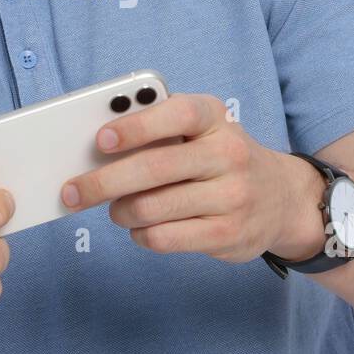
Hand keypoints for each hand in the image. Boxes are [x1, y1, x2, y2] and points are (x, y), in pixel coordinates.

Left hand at [59, 92, 323, 263]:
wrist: (282, 198)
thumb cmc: (220, 158)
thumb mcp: (201, 131)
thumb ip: (158, 131)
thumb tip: (95, 149)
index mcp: (215, 117)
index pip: (176, 115)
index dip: (136, 127)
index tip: (100, 141)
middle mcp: (229, 154)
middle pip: (154, 169)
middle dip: (102, 182)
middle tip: (71, 192)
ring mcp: (232, 196)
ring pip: (152, 208)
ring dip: (120, 212)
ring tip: (116, 209)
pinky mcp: (228, 234)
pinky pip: (164, 238)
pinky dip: (141, 235)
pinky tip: (142, 228)